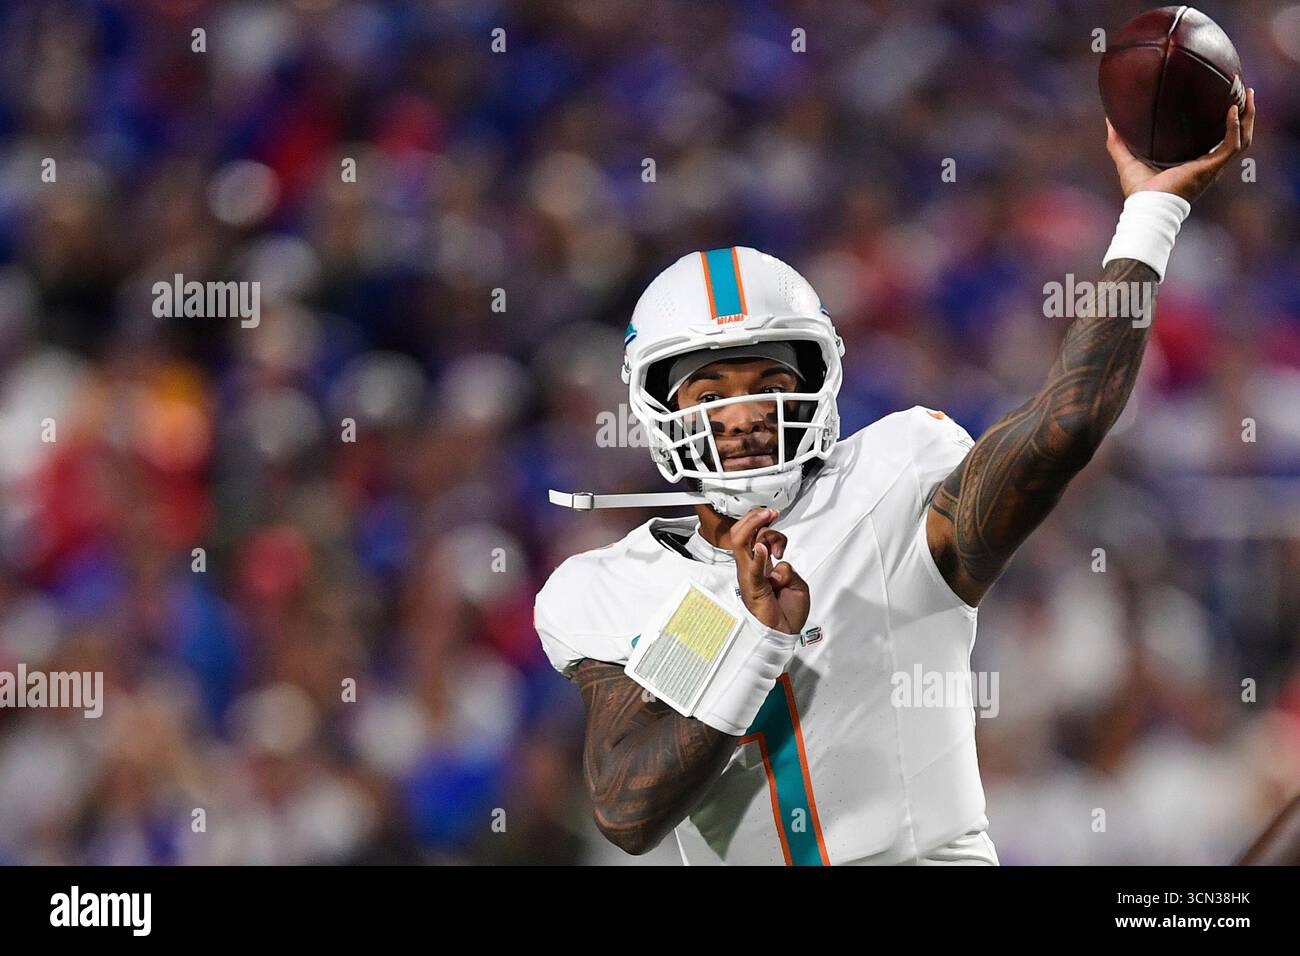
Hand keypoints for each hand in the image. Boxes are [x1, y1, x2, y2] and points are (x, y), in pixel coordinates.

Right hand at [727, 507, 809, 635]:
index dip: (764, 524)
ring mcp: (749, 576)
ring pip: (740, 543)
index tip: (774, 516)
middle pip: (742, 534)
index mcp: (760, 566)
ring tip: (766, 518)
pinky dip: (758, 557)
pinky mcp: (753, 587)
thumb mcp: (796, 583)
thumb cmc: (786, 614)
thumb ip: (789, 568)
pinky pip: (752, 570)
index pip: (755, 536)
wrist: (784, 635)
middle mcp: (751, 568)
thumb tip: (781, 565)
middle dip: (755, 518)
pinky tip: (763, 549)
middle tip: (770, 513)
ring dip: (753, 525)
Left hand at [1108, 85, 1254, 202]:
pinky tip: (1233, 109)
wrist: (1146, 208)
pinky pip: (1232, 145)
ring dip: (1248, 117)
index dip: (1225, 125)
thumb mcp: (1128, 160)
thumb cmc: (1139, 193)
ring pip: (1242, 139)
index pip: (1216, 143)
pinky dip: (1235, 127)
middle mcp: (1208, 165)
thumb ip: (1118, 142)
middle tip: (1245, 93)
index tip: (1226, 103)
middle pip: (1236, 137)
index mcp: (1194, 165)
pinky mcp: (1211, 168)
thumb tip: (1109, 121)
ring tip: (1248, 95)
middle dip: (1244, 116)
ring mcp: (1212, 167)